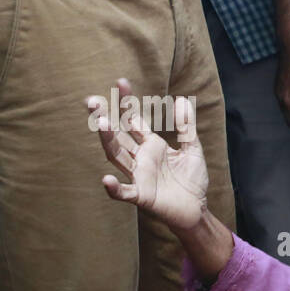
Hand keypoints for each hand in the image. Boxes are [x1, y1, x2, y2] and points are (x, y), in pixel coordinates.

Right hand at [91, 78, 208, 231]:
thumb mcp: (193, 149)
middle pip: (117, 135)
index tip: (120, 82)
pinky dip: (114, 188)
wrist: (197, 209)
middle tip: (92, 101)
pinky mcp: (141, 195)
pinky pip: (124, 192)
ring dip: (107, 140)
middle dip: (105, 118)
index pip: (133, 120)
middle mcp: (140, 158)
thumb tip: (183, 100)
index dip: (126, 102)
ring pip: (117, 156)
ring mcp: (138, 176)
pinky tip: (105, 180)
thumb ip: (186, 127)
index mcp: (151, 144)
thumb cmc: (192, 180)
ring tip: (100, 123)